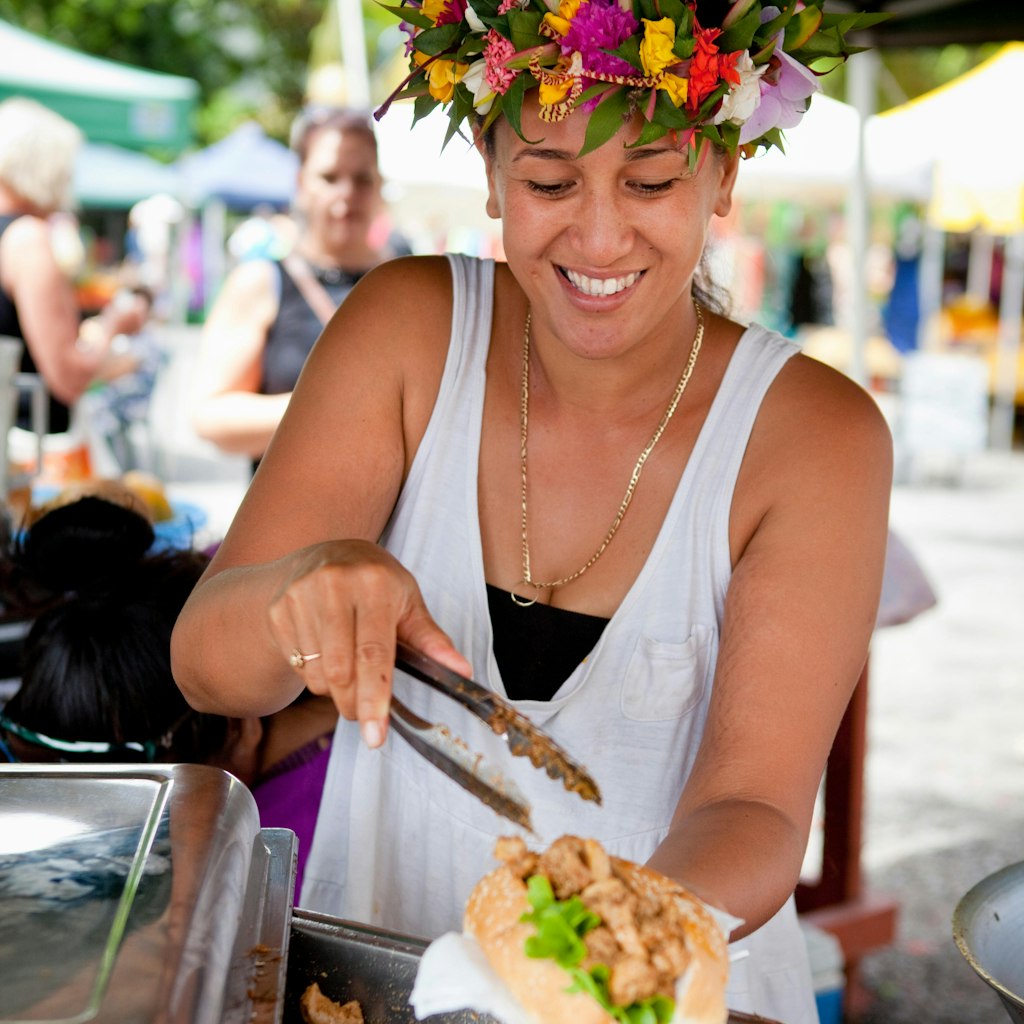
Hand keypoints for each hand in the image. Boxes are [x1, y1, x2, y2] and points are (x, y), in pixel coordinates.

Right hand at [267, 539, 471, 748]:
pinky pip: (297, 665)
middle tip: (366, 717)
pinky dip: (314, 674)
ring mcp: (300, 596)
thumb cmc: (376, 582)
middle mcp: (334, 586)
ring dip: (334, 690)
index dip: (375, 697)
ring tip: (348, 669)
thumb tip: (462, 671)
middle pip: (340, 671)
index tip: (377, 734)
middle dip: (354, 704)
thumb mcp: (408, 600)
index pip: (374, 652)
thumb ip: (431, 639)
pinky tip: (325, 652)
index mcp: (374, 584)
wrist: (325, 554)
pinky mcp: (278, 610)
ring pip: (316, 674)